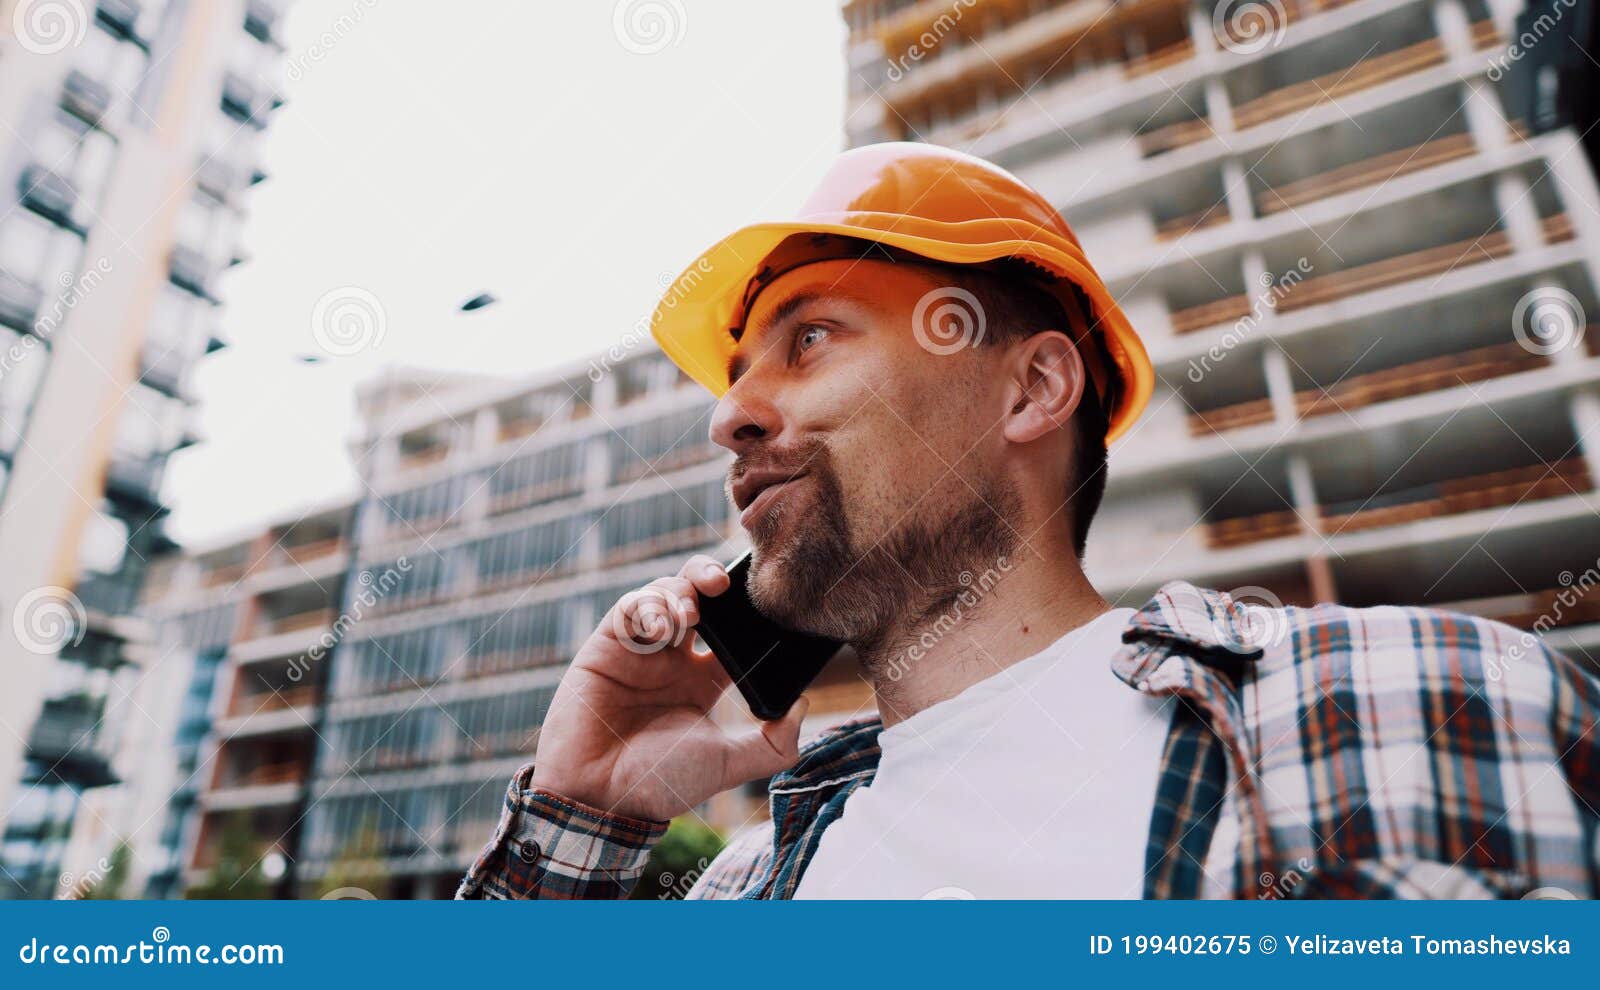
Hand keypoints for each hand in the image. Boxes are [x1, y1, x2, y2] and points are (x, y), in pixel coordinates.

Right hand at [528, 554, 808, 820]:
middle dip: (710, 578)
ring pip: (664, 592)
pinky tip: (660, 629)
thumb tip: (803, 706)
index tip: (763, 600)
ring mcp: (640, 650)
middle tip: (724, 583)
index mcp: (703, 681)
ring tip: (691, 615)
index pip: (733, 631)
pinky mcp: (606, 645)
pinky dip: (647, 606)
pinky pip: (628, 608)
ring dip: (680, 591)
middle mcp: (673, 660)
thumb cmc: (660, 782)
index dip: (748, 611)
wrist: (598, 795)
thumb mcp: (728, 764)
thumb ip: (772, 743)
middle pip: (697, 597)